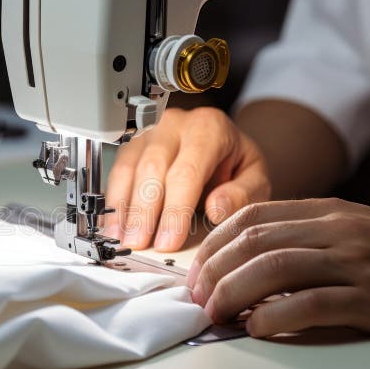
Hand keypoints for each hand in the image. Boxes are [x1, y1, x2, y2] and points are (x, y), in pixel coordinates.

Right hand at [104, 107, 269, 251]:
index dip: (175, 210)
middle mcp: (175, 124)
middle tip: (140, 244)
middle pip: (153, 168)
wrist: (224, 148)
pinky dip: (114, 201)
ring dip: (124, 208)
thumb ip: (242, 195)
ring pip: (130, 168)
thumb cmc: (236, 166)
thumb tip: (216, 210)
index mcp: (209, 128)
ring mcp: (150, 132)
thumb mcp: (255, 180)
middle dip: (144, 212)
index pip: (187, 171)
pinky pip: (117, 170)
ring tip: (124, 238)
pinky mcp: (132, 143)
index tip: (168, 241)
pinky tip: (114, 225)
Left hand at [187, 198, 369, 336]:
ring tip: (216, 312)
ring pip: (275, 268)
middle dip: (214, 270)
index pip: (252, 216)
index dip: (215, 242)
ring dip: (233, 292)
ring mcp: (354, 262)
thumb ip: (300, 233)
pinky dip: (274, 316)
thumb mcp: (348, 224)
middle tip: (198, 296)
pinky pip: (311, 304)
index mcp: (326, 210)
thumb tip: (244, 258)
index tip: (198, 268)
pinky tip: (256, 327)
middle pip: (255, 241)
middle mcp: (336, 229)